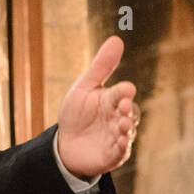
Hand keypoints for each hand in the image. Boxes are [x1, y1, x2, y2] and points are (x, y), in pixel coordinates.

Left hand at [56, 35, 138, 178]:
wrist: (65, 143)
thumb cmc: (76, 113)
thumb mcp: (84, 87)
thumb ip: (101, 66)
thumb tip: (117, 39)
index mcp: (112, 100)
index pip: (122, 93)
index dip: (124, 92)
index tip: (127, 89)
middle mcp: (119, 117)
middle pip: (129, 113)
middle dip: (128, 110)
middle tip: (124, 107)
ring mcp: (117, 136)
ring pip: (128, 132)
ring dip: (127, 128)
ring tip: (123, 125)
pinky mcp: (113, 154)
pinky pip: (121, 152)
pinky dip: (123, 147)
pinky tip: (121, 142)